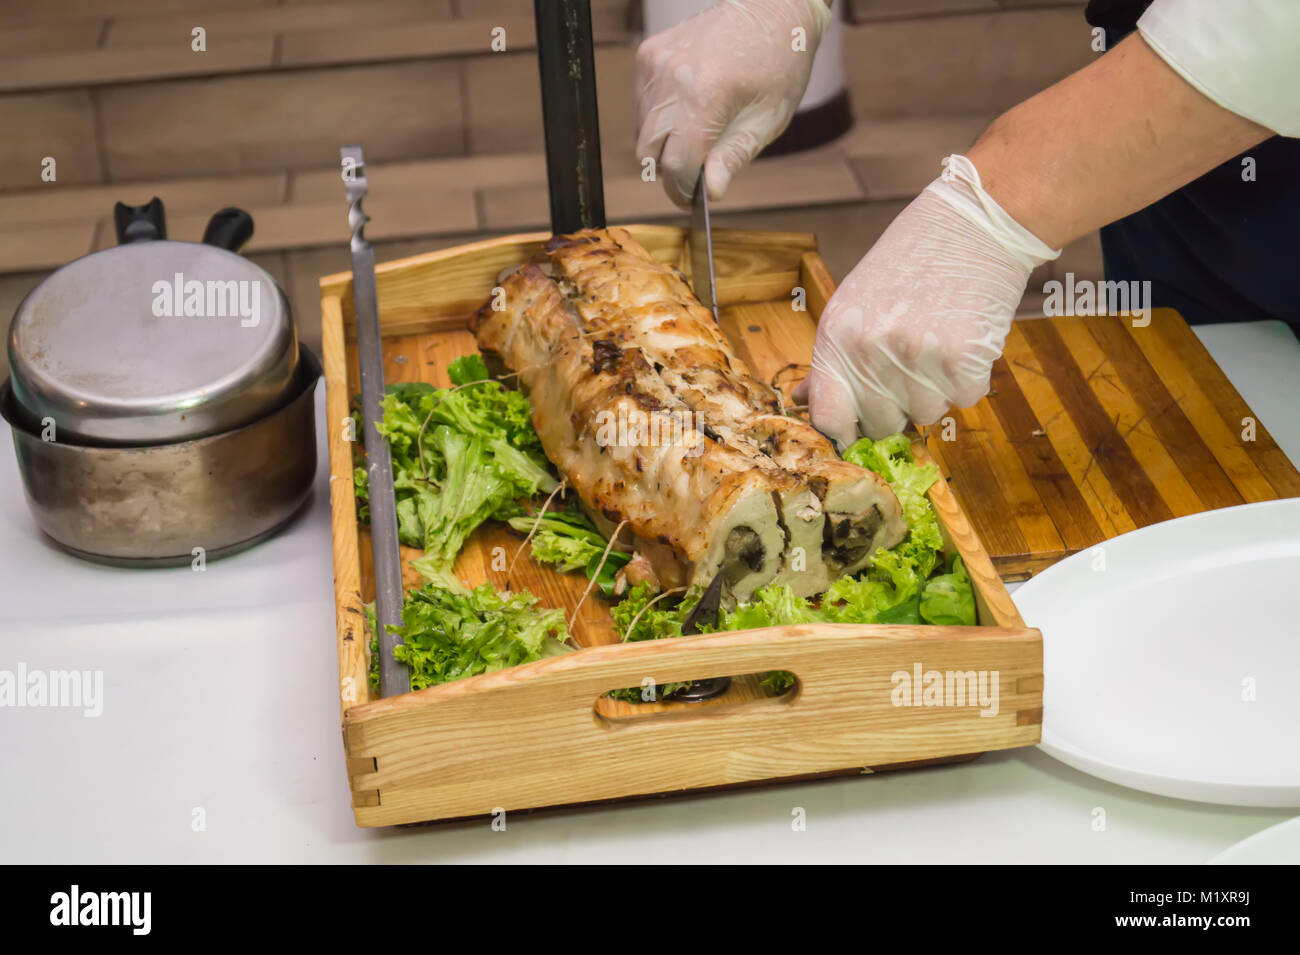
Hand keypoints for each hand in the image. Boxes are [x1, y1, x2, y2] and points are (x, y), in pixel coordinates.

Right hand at [635, 0, 830, 206]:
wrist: (772, 7)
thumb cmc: (779, 63)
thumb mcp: (768, 118)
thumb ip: (734, 156)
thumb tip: (711, 192)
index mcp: (705, 95)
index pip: (675, 165)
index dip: (682, 191)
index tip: (694, 199)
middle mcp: (672, 77)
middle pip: (648, 151)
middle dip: (669, 171)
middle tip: (696, 173)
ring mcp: (655, 63)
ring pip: (642, 130)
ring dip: (664, 144)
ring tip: (699, 134)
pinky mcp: (648, 54)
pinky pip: (642, 104)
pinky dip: (659, 117)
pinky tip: (689, 107)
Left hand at [794, 154, 1059, 445]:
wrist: (973, 222)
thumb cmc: (910, 262)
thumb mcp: (854, 303)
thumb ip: (831, 359)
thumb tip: (804, 401)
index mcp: (836, 335)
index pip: (828, 418)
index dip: (845, 432)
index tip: (858, 431)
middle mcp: (870, 349)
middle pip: (880, 425)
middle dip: (897, 405)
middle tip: (911, 360)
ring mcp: (917, 354)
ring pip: (926, 415)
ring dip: (936, 391)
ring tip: (939, 342)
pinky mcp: (964, 358)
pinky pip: (965, 399)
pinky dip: (970, 379)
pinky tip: (964, 338)